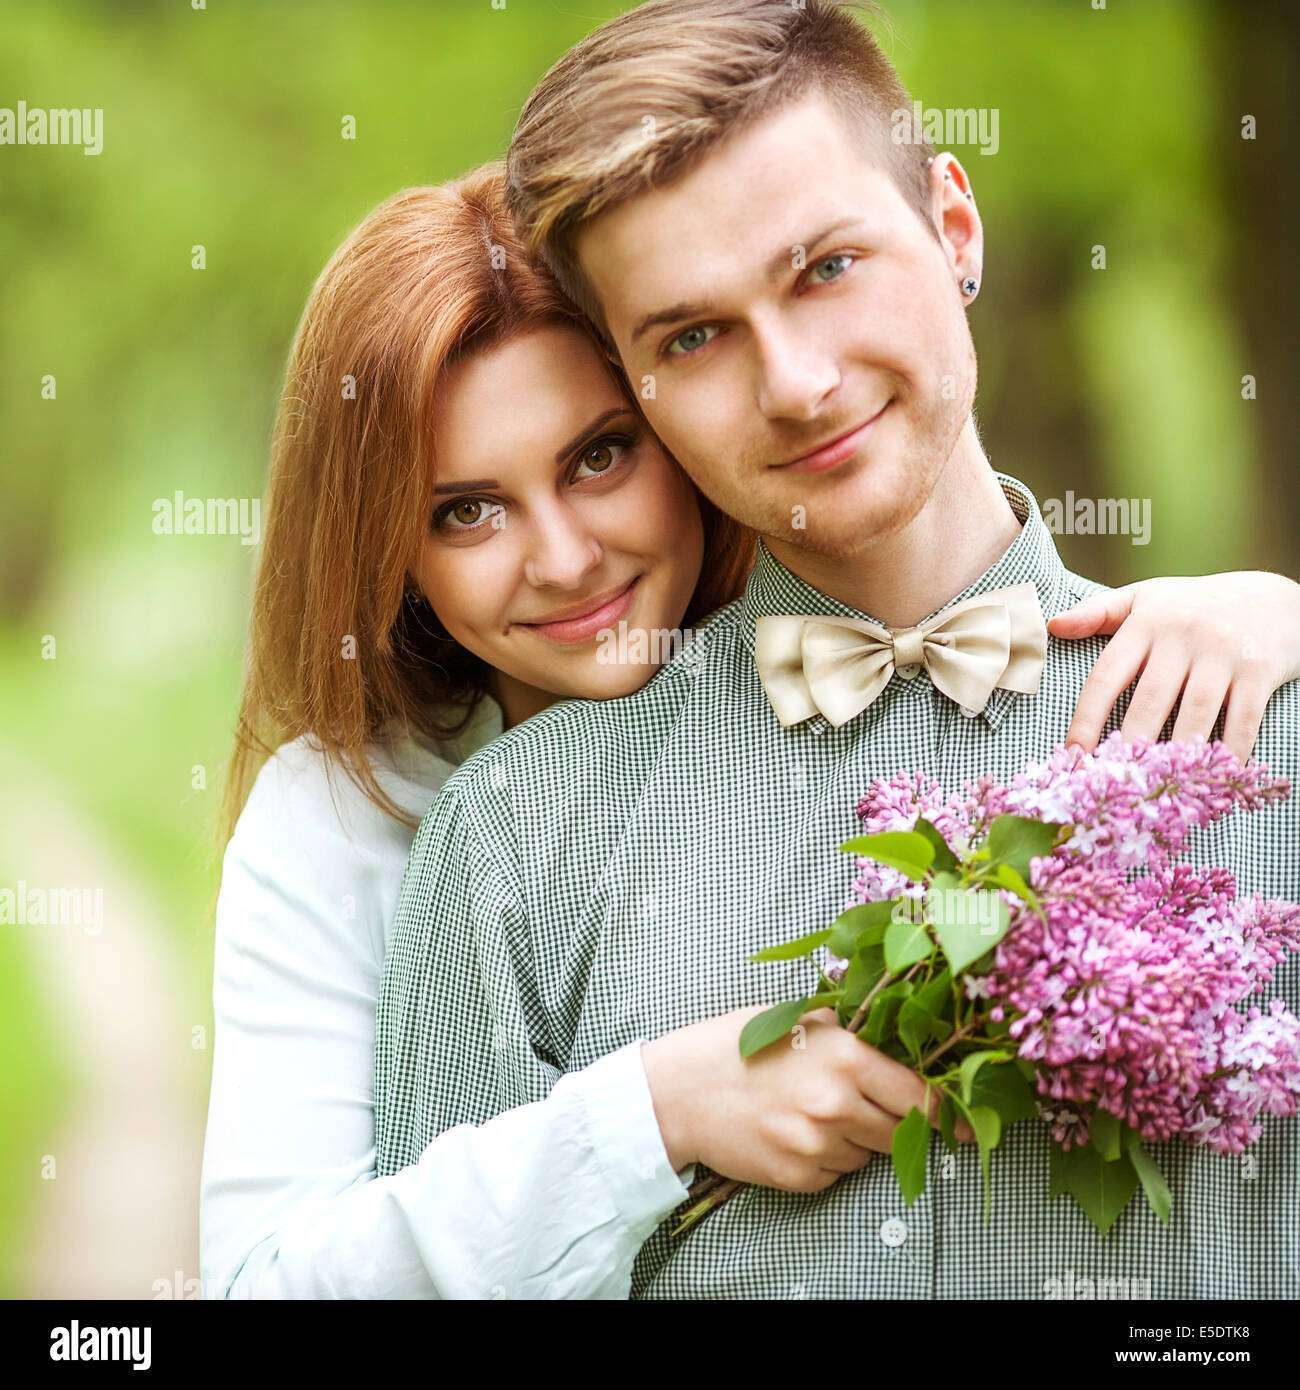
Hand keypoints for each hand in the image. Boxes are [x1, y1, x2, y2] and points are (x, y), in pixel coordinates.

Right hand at [641, 1004, 971, 1193]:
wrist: (679, 1090)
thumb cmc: (737, 1045)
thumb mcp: (799, 1019)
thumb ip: (852, 1032)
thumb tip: (905, 1040)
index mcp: (844, 1056)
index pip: (919, 1095)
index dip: (946, 1112)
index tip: (965, 1124)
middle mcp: (837, 1103)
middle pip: (900, 1132)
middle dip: (896, 1124)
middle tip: (872, 1109)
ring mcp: (817, 1144)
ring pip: (868, 1154)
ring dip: (856, 1140)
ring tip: (814, 1112)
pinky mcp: (798, 1175)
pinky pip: (835, 1174)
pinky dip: (826, 1159)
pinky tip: (795, 1133)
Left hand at [1049, 571, 1299, 761]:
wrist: (1273, 597)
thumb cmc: (1193, 605)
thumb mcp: (1145, 597)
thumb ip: (1098, 612)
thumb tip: (1052, 625)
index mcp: (1146, 623)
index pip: (1107, 675)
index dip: (1087, 718)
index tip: (1073, 755)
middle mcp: (1183, 636)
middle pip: (1150, 699)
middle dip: (1131, 743)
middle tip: (1117, 780)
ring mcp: (1224, 654)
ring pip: (1196, 712)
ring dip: (1178, 752)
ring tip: (1161, 784)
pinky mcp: (1260, 670)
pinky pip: (1244, 718)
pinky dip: (1230, 751)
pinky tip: (1214, 777)